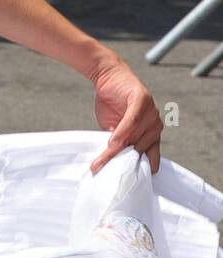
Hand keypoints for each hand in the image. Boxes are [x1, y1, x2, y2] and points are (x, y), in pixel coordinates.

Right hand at [89, 56, 161, 173]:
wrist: (107, 76)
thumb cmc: (111, 102)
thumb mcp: (114, 127)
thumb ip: (120, 141)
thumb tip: (117, 161)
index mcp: (152, 133)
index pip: (150, 156)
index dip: (139, 168)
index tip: (127, 181)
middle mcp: (156, 124)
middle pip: (140, 148)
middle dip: (123, 160)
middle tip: (106, 171)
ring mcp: (151, 113)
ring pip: (136, 138)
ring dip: (118, 150)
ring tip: (102, 162)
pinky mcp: (142, 101)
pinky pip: (132, 122)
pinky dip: (122, 133)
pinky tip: (112, 140)